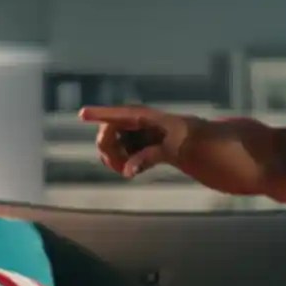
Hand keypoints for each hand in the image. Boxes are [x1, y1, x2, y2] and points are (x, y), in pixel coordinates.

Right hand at [80, 105, 201, 178]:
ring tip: (127, 171)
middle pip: (110, 132)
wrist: (203, 145)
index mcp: (145, 117)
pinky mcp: (142, 145)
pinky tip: (130, 171)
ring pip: (115, 144)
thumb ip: (149, 157)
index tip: (82, 114)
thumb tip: (128, 171)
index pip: (119, 115)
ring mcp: (138, 133)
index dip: (100, 114)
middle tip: (118, 166)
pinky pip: (123, 153)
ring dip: (115, 158)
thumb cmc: (190, 140)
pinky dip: (123, 162)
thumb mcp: (173, 149)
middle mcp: (138, 123)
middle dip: (108, 149)